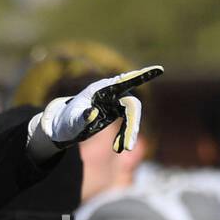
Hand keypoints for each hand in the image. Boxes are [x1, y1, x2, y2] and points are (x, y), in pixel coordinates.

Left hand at [31, 66, 163, 152]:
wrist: (61, 129)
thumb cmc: (64, 122)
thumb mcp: (70, 122)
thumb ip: (80, 118)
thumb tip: (94, 113)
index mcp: (99, 90)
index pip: (123, 82)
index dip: (141, 76)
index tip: (159, 70)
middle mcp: (110, 94)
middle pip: (131, 106)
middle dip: (131, 126)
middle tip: (128, 147)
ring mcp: (114, 103)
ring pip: (131, 116)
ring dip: (128, 134)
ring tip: (121, 150)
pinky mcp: (115, 112)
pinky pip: (127, 124)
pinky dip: (124, 136)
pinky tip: (118, 149)